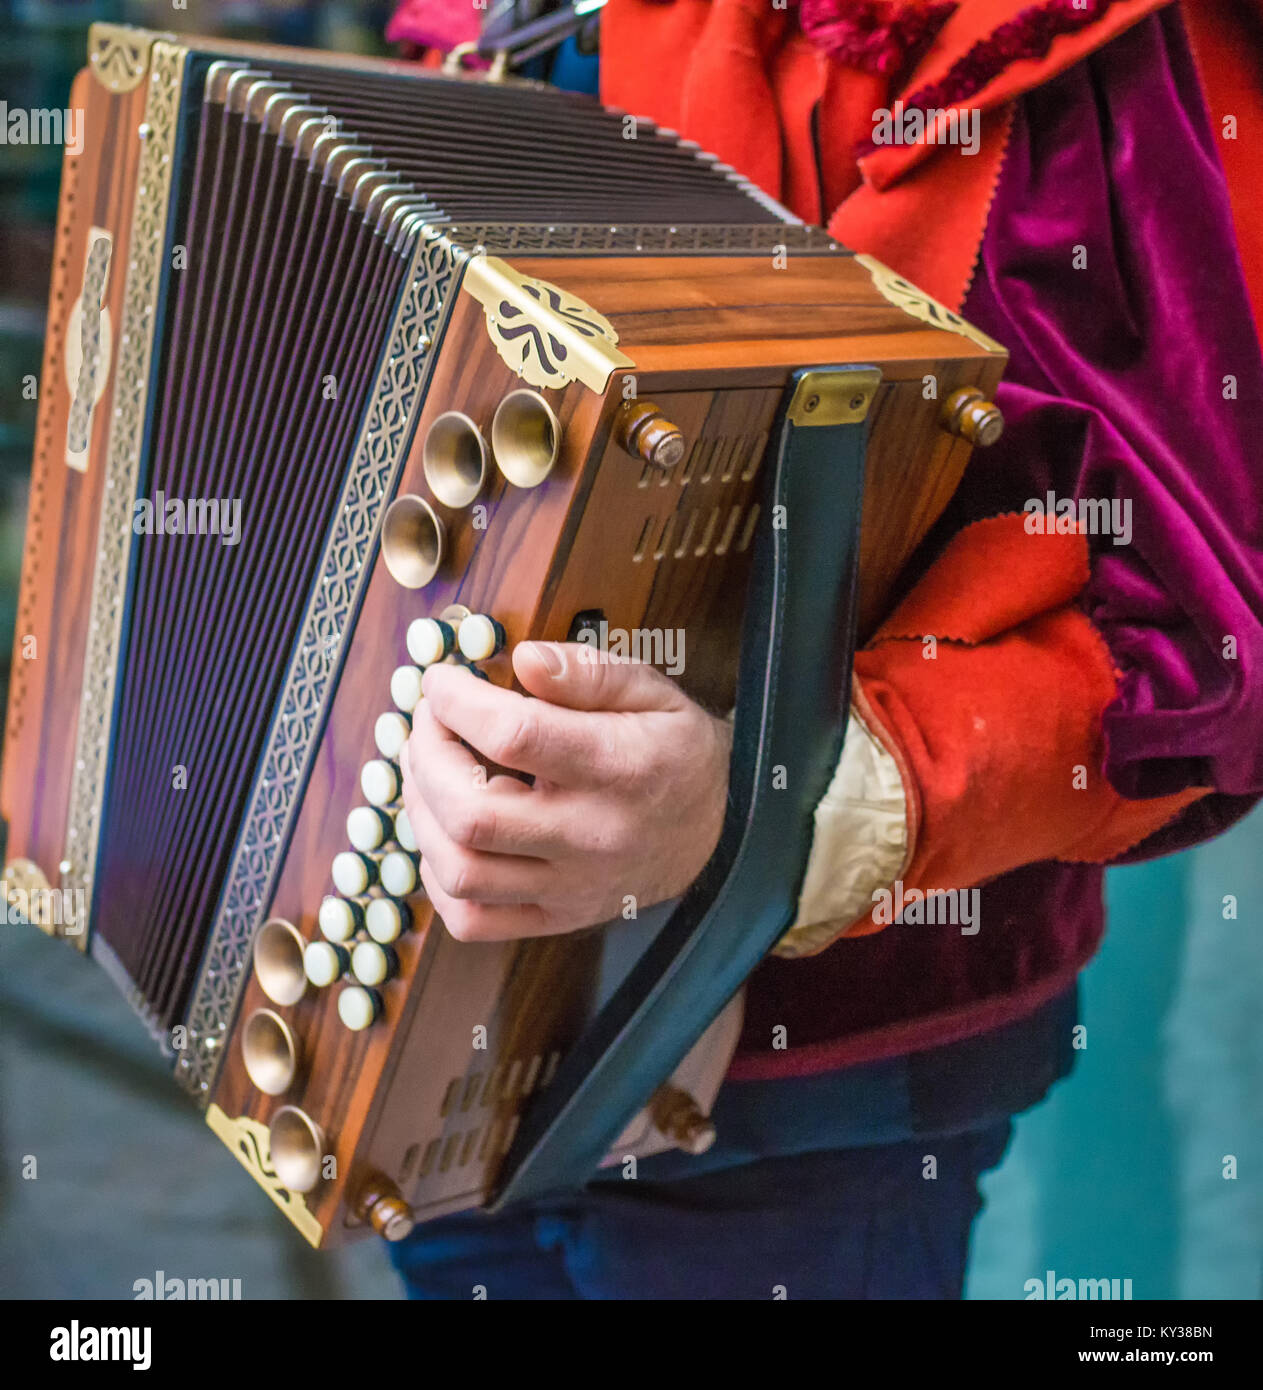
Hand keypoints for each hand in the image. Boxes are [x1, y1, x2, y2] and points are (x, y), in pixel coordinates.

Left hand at [400, 641, 731, 940]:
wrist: (724, 831)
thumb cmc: (677, 753)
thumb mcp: (653, 692)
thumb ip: (588, 672)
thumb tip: (524, 659)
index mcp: (618, 769)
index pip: (516, 736)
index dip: (459, 703)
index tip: (443, 682)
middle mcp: (592, 835)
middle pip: (474, 814)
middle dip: (427, 759)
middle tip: (429, 725)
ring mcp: (572, 886)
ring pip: (462, 872)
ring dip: (423, 816)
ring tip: (429, 774)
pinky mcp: (558, 918)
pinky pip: (473, 919)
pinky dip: (438, 877)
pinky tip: (446, 834)